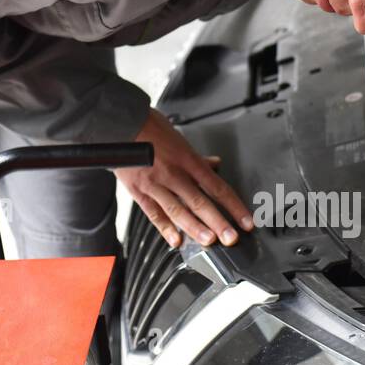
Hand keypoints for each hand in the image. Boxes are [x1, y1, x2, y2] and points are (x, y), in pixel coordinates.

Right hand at [116, 109, 254, 247]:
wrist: (118, 123)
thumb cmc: (149, 127)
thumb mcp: (179, 138)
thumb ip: (197, 158)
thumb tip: (214, 164)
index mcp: (188, 160)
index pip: (217, 187)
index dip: (234, 206)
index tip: (246, 221)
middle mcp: (174, 173)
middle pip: (201, 201)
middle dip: (218, 222)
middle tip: (231, 239)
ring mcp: (156, 183)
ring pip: (178, 209)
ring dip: (195, 228)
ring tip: (208, 241)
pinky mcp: (139, 191)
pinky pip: (154, 212)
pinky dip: (165, 227)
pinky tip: (176, 240)